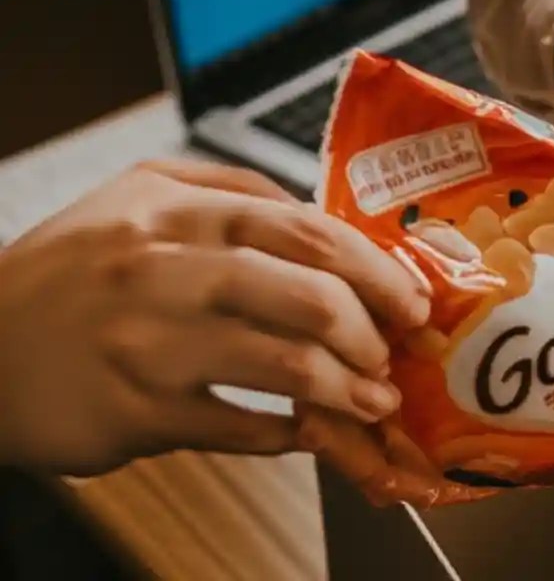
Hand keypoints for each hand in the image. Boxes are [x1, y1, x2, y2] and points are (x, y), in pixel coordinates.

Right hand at [0, 159, 427, 474]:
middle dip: (371, 330)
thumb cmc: (72, 271)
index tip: (409, 298)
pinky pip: (244, 428)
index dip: (376, 268)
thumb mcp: (137, 197)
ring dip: (348, 389)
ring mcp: (150, 344)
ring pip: (288, 366)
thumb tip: (323, 213)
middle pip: (310, 295)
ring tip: (370, 398)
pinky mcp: (138, 412)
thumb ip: (230, 190)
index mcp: (175, 211)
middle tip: (392, 351)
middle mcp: (165, 270)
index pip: (307, 231)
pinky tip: (303, 430)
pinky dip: (289, 433)